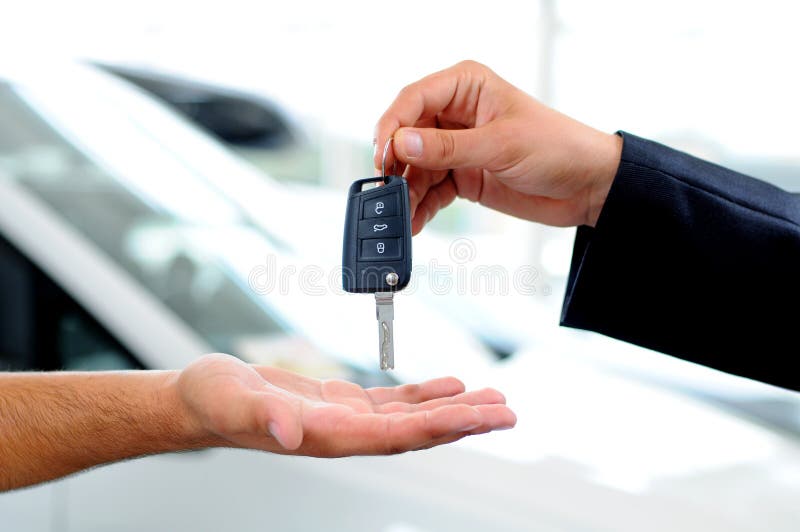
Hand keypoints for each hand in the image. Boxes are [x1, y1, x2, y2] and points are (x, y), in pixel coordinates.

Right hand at [176, 354, 515, 456]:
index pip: (396, 437)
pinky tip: (448, 386)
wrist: (202, 400)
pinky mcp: (342, 403)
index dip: (440, 426)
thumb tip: (292, 433)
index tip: (479, 417)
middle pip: (417, 432)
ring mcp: (346, 421)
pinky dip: (424, 395)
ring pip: (412, 418)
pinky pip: (394, 402)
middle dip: (464, 422)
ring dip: (454, 409)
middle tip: (507, 412)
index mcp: (327, 438)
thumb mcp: (233, 402)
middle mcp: (345, 435)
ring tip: (492, 400)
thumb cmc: (214, 403)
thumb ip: (265, 417)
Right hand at [374, 60, 622, 232]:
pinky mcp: (463, 174)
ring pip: (416, 166)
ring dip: (407, 191)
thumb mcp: (501, 145)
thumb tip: (403, 144)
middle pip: (408, 135)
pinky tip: (415, 221)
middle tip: (388, 189)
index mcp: (467, 86)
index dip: (393, 126)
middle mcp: (456, 113)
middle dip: (397, 164)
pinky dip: (421, 206)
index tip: (383, 155)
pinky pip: (431, 189)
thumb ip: (449, 147)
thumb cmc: (557, 147)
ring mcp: (458, 146)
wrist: (588, 186)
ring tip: (401, 214)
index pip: (414, 99)